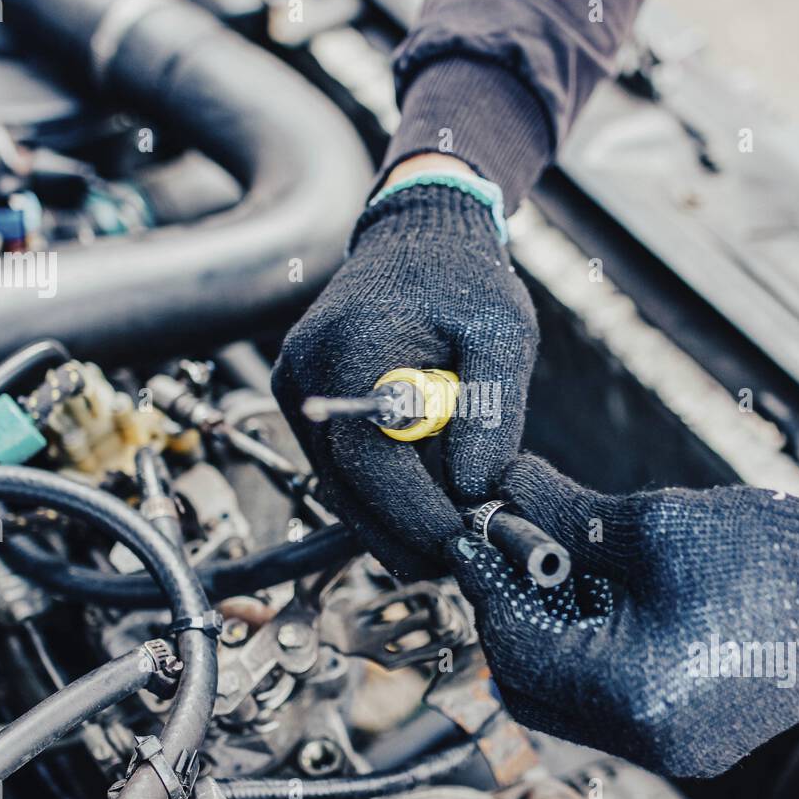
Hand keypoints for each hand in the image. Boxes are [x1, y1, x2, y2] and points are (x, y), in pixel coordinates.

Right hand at [273, 167, 537, 578]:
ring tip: (447, 540)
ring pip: (339, 484)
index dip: (415, 514)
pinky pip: (339, 466)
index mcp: (351, 350)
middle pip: (346, 485)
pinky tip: (423, 507)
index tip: (461, 546)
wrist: (418, 235)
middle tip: (456, 563)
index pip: (372, 460)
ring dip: (390, 520)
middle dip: (402, 533)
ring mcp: (297, 390)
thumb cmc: (463, 279)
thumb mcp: (501, 335)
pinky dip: (378, 492)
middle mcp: (307, 375)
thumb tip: (476, 490)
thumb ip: (490, 411)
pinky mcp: (306, 402)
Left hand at [447, 455, 798, 776]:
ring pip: (568, 699)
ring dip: (551, 636)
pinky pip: (614, 705)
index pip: (515, 646)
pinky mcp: (694, 736)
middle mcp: (648, 738)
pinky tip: (602, 598)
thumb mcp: (653, 522)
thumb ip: (562, 512)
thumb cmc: (773, 554)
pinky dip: (592, 655)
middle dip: (512, 615)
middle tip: (510, 553)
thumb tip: (503, 490)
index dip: (487, 586)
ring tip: (559, 567)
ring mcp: (675, 746)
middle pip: (531, 685)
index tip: (473, 535)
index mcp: (632, 691)